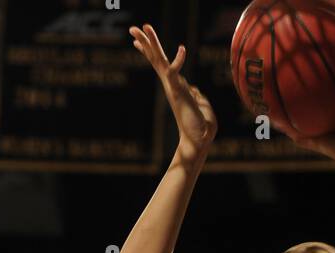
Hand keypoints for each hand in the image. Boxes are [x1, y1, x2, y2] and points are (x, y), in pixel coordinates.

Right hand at [130, 23, 216, 159]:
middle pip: (155, 59)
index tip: (136, 43)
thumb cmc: (202, 128)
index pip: (161, 65)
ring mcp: (173, 88)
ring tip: (143, 27)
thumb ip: (196, 95)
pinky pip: (177, 72)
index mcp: (175, 87)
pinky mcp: (178, 92)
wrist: (198, 142)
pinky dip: (179, 60)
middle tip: (132, 28)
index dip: (150, 52)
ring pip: (160, 61)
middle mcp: (171, 86)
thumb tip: (194, 90)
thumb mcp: (202, 106)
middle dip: (145, 42)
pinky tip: (183, 48)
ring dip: (152, 43)